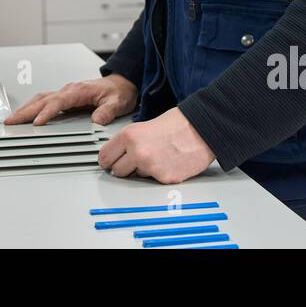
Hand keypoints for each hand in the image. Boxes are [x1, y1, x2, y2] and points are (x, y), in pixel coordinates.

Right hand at [4, 75, 137, 126]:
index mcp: (79, 90)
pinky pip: (44, 101)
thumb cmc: (119, 92)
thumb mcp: (117, 102)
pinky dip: (32, 108)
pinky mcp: (65, 98)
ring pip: (40, 99)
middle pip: (42, 99)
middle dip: (25, 111)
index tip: (37, 123)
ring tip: (12, 120)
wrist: (122, 83)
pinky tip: (26, 116)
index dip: (46, 112)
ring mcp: (66, 93)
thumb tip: (97, 120)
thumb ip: (107, 111)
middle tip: (10, 121)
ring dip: (25, 109)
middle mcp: (69, 90)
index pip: (58, 101)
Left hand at [97, 108, 214, 183]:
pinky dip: (159, 175)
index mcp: (129, 136)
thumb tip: (117, 155)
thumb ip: (129, 141)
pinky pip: (153, 182)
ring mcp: (150, 167)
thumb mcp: (144, 126)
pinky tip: (168, 162)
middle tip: (135, 161)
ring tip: (158, 157)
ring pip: (136, 177)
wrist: (201, 129)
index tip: (110, 162)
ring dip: (143, 171)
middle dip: (124, 168)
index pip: (104, 157)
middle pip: (117, 171)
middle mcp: (137, 152)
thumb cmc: (177, 124)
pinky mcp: (164, 179)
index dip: (108, 160)